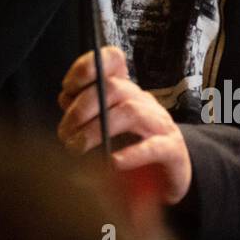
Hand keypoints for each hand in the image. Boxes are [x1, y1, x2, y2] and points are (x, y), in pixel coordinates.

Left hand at [56, 45, 192, 205]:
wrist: (166, 178)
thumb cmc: (128, 149)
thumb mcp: (102, 126)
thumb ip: (83, 111)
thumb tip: (65, 100)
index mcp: (125, 91)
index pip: (112, 60)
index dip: (88, 67)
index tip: (67, 88)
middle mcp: (143, 102)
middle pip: (113, 88)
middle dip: (82, 109)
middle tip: (65, 134)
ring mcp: (160, 124)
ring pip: (131, 112)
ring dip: (97, 130)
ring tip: (77, 148)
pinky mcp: (174, 151)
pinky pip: (155, 147)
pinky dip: (132, 154)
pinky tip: (113, 162)